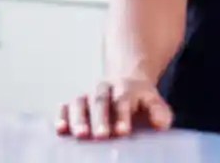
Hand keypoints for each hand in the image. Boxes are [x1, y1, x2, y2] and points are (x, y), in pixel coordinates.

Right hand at [57, 78, 172, 138]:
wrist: (126, 83)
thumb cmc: (140, 102)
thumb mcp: (154, 103)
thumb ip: (159, 112)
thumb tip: (160, 124)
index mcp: (126, 88)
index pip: (123, 100)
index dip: (123, 115)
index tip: (123, 131)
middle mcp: (104, 88)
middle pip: (100, 101)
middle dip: (100, 119)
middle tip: (100, 136)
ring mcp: (87, 94)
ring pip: (80, 102)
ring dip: (78, 118)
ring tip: (80, 134)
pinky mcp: (75, 103)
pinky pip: (65, 106)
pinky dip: (61, 116)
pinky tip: (60, 130)